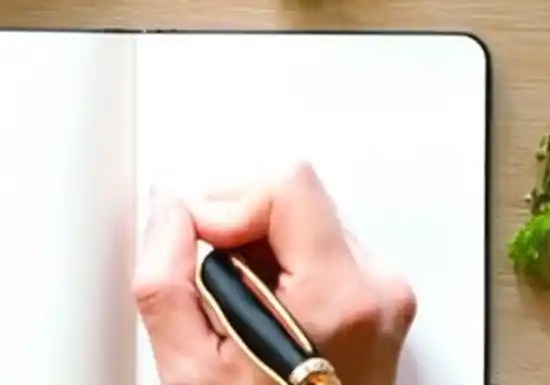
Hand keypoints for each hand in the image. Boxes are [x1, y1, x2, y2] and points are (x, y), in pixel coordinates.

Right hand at [134, 162, 415, 384]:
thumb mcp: (189, 370)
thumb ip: (165, 276)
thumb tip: (169, 207)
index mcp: (341, 299)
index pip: (287, 183)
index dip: (224, 203)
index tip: (196, 243)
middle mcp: (377, 287)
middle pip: (293, 195)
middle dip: (235, 228)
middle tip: (211, 287)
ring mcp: (384, 292)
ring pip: (303, 218)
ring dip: (255, 249)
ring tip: (238, 311)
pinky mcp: (380, 297)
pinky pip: (318, 246)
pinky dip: (279, 267)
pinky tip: (263, 315)